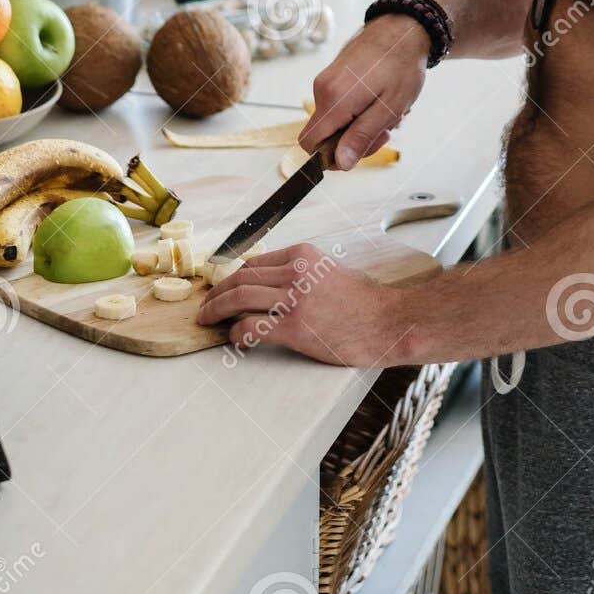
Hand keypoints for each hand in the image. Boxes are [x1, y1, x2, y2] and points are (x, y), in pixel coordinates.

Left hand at [197, 243, 410, 366]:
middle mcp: (295, 272)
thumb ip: (299, 272)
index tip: (222, 289)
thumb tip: (268, 283)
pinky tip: (234, 338)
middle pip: (240, 278)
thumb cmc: (363, 301)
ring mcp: (293, 299)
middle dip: (216, 293)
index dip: (231, 278)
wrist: (387, 322)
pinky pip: (250, 327)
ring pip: (238, 298)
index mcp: (302, 255)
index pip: (253, 263)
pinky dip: (236, 332)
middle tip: (205, 307)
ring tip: (207, 320)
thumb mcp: (328, 270)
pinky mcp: (294, 327)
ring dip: (216, 310)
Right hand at [298, 14, 428, 169]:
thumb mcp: (388, 108)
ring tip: (388, 107)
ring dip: (362, 122)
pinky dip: (360, 109)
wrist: (403, 28)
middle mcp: (322, 89)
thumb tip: (340, 163)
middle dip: (356, 138)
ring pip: (336, 120)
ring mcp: (326, 81)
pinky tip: (381, 98)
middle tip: (387, 128)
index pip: (310, 144)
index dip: (331, 156)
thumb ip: (361, 137)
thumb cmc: (400, 67)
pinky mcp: (333, 76)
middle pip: (326, 135)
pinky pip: (340, 105)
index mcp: (333, 100)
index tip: (361, 148)